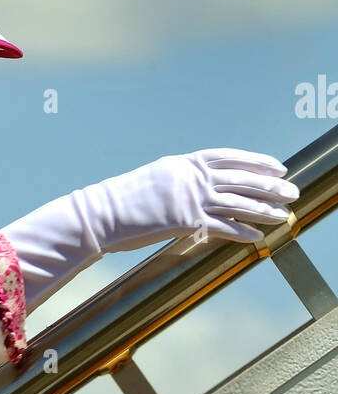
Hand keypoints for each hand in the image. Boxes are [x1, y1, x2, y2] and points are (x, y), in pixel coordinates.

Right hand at [74, 148, 298, 252]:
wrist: (102, 213)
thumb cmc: (125, 200)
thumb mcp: (156, 179)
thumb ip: (181, 179)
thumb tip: (201, 186)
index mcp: (184, 163)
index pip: (228, 157)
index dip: (256, 160)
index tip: (276, 165)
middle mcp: (190, 176)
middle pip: (240, 178)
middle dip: (269, 185)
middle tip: (291, 190)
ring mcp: (189, 198)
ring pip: (237, 202)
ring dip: (264, 209)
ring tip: (284, 215)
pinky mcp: (185, 221)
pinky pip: (222, 226)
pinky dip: (242, 232)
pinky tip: (258, 236)